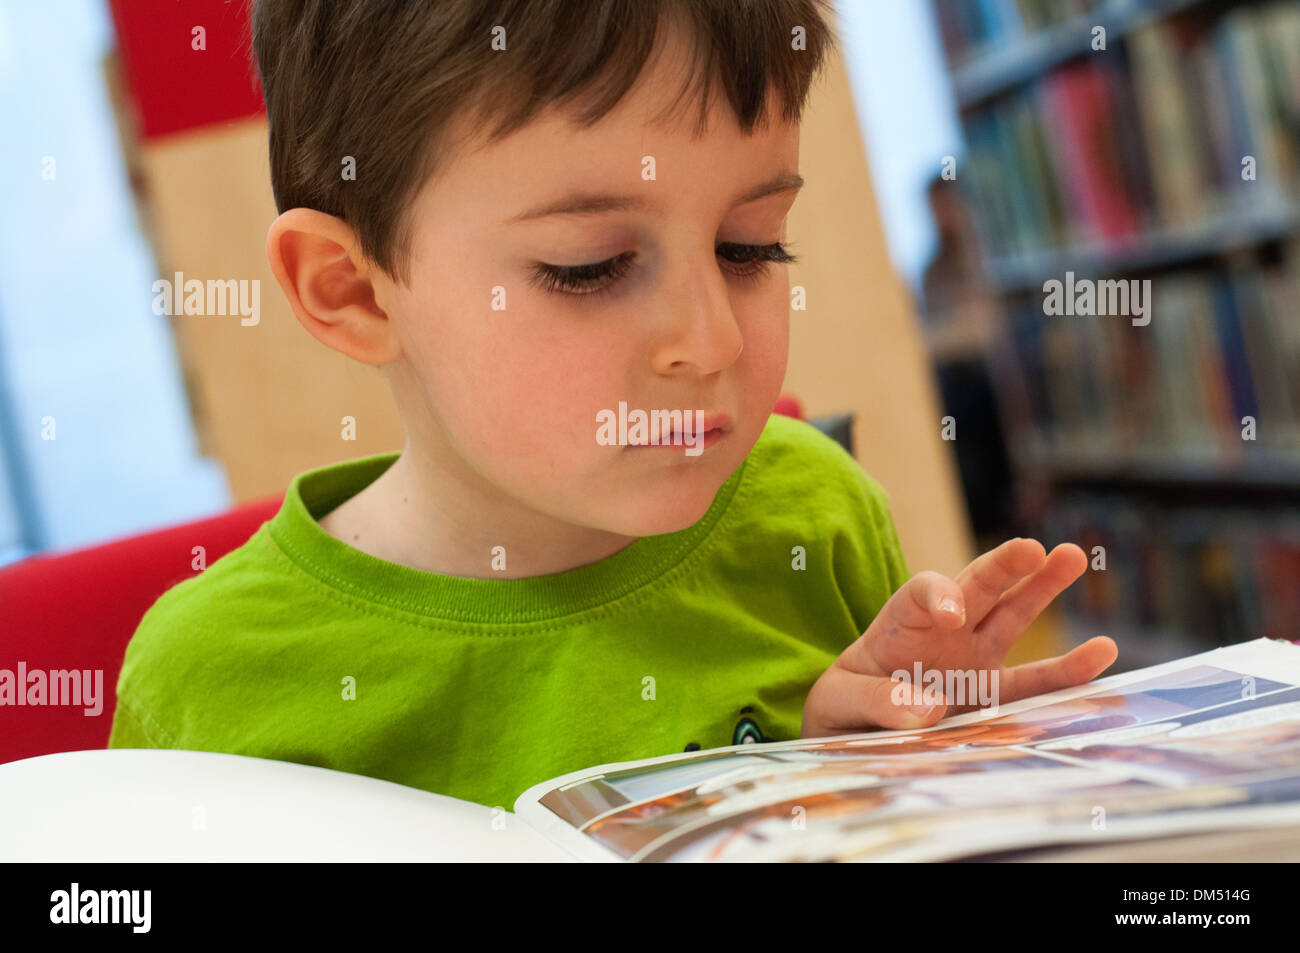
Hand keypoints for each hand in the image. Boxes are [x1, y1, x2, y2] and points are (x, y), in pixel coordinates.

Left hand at [801, 538, 1116, 737]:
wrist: (851, 734)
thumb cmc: (841, 706)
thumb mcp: (838, 700)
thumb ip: (873, 700)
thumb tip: (925, 707)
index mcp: (902, 621)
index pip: (924, 591)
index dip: (941, 595)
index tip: (952, 614)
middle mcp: (944, 631)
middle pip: (977, 587)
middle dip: (1005, 566)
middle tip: (1034, 546)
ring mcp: (973, 658)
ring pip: (1012, 616)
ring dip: (1041, 587)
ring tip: (1074, 554)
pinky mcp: (992, 694)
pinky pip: (1033, 683)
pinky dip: (1067, 671)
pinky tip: (1103, 651)